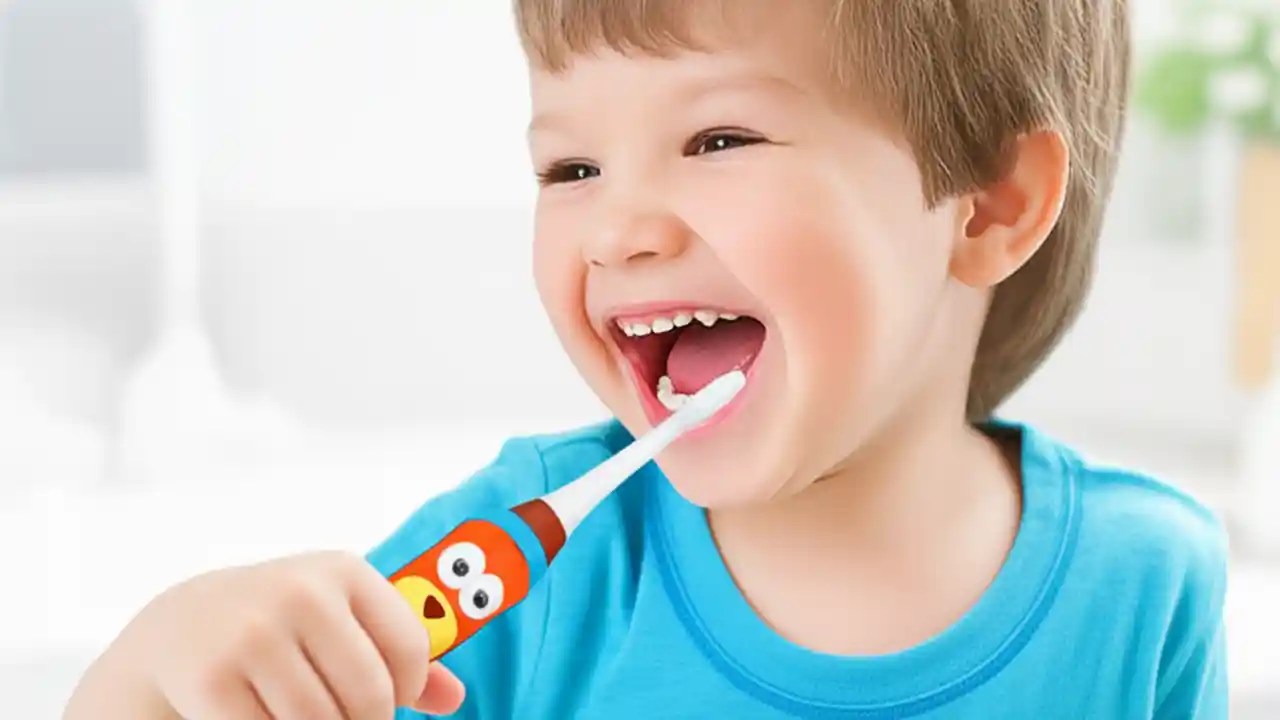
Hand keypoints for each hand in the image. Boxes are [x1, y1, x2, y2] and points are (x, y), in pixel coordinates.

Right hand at [123, 551, 463, 718]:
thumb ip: (401, 652)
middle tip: (348, 719)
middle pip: (369, 696)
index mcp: (345, 571)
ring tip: (309, 716)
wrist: (183, 624)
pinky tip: (270, 719)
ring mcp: (253, 635)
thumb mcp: (343, 617)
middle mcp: (300, 593)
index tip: (389, 698)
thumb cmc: (285, 623)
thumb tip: (453, 698)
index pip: (409, 648)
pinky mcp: (212, 680)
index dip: (407, 689)